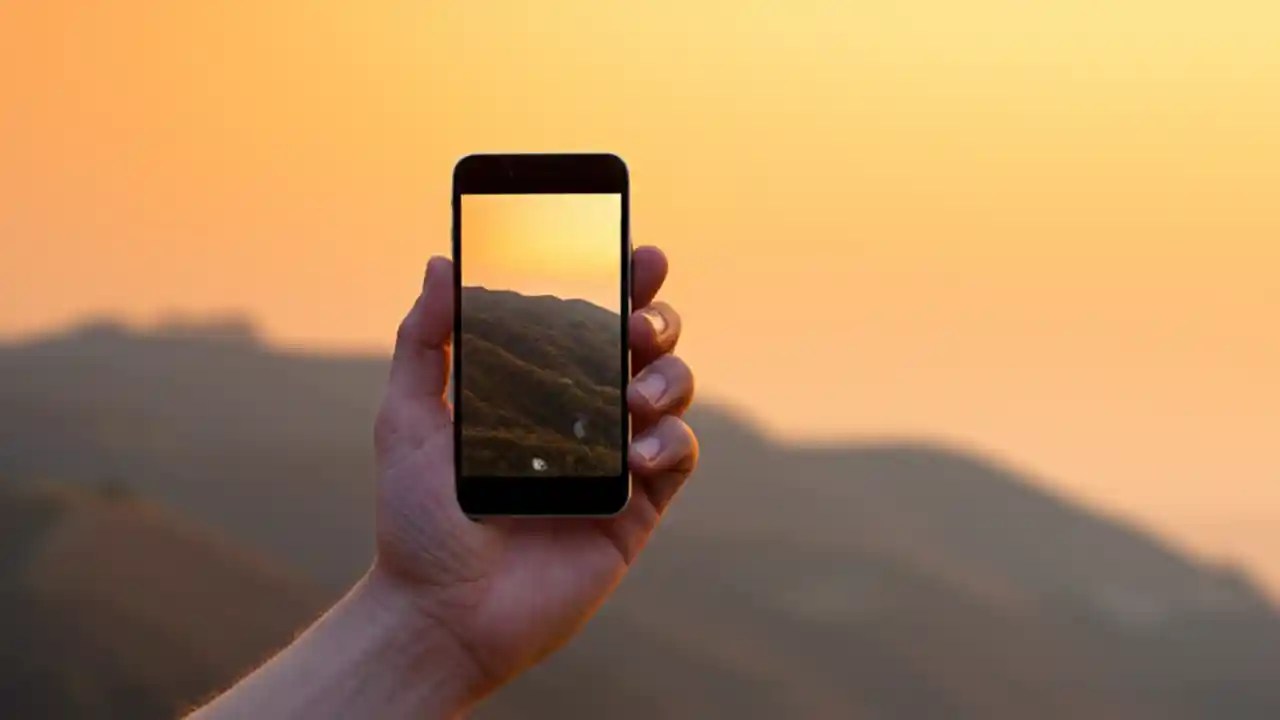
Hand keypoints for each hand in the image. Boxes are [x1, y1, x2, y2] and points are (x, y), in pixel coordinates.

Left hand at [371, 246, 697, 708]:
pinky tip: (637, 450)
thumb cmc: (417, 519)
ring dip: (669, 374)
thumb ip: (425, 340)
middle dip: (656, 317)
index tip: (637, 251)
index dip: (620, 282)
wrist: (440, 611)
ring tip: (634, 390)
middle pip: (644, 345)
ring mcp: (613, 461)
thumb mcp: (408, 418)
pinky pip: (679, 455)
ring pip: (672, 390)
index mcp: (535, 388)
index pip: (587, 320)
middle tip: (638, 321)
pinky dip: (671, 439)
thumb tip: (441, 262)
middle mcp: (582, 416)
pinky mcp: (637, 508)